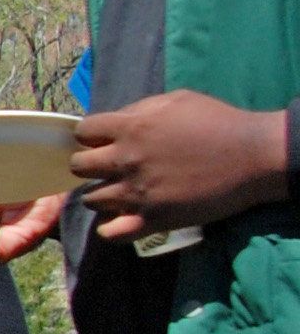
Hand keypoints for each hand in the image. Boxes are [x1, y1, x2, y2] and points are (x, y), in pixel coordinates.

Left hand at [75, 91, 294, 238]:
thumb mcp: (175, 100)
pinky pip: (111, 233)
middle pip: (79, 168)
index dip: (91, 136)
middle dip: (91, 166)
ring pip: (91, 200)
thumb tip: (114, 120)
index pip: (82, 132)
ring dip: (102, 195)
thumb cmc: (218, 122)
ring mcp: (137, 193)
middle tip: (109, 168)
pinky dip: (111, 228)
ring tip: (120, 193)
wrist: (253, 156)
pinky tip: (122, 220)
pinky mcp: (153, 220)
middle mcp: (126, 161)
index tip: (104, 141)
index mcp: (130, 128)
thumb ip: (138, 109)